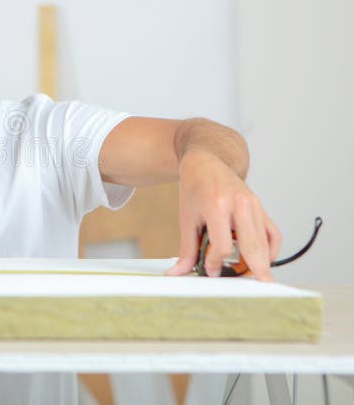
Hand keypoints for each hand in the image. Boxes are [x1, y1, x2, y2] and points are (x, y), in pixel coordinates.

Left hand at [166, 149, 281, 280]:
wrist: (207, 163)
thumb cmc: (195, 189)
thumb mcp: (187, 218)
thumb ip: (187, 248)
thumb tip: (178, 272)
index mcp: (217, 206)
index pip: (222, 246)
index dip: (216, 263)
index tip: (211, 270)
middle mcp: (240, 204)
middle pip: (252, 246)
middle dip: (254, 271)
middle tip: (258, 289)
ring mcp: (254, 205)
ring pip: (265, 243)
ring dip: (261, 263)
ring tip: (253, 277)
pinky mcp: (261, 207)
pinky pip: (273, 234)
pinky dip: (270, 250)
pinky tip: (261, 259)